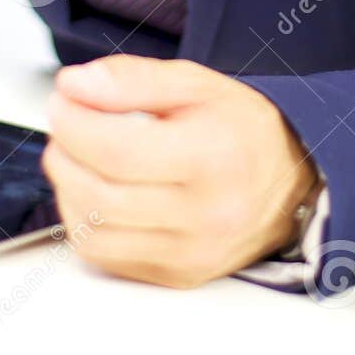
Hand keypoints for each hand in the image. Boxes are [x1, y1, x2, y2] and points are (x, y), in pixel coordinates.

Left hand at [41, 55, 322, 289]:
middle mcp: (205, 215)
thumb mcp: (195, 83)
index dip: (74, 123)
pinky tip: (97, 192)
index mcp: (213, 158)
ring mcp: (191, 253)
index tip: (63, 101)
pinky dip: (86, 221)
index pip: (117, 151)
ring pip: (93, 232)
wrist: (291, 180)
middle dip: (64, 154)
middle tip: (66, 125)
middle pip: (98, 195)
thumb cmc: (242, 129)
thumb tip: (75, 86)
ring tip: (80, 157)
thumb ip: (132, 79)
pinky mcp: (177, 275)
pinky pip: (105, 256)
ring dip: (68, 189)